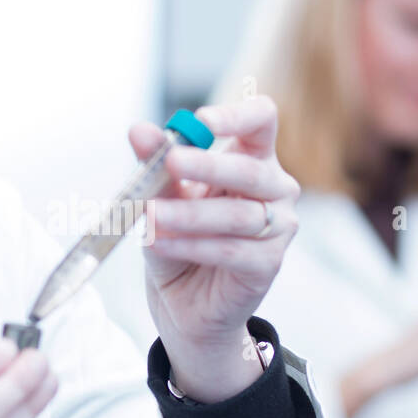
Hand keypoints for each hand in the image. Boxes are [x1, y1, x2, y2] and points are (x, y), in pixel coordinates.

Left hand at [130, 96, 299, 402]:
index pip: (261, 120)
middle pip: (249, 169)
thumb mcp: (161, 196)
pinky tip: (160, 242)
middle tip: (171, 162)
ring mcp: (278, 227)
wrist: (183, 302)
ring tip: (151, 214)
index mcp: (253, 157)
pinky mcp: (269, 263)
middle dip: (208, 165)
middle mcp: (274, 188)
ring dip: (190, 214)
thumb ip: (155, 163)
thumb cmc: (178, 239)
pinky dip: (191, 246)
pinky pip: (231, 251)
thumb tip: (138, 130)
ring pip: (238, 216)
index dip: (237, 115)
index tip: (201, 121)